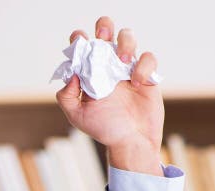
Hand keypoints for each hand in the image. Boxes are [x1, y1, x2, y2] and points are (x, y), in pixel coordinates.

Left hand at [56, 16, 163, 175]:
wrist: (130, 141)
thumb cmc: (104, 128)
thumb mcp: (77, 116)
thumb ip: (67, 97)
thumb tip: (71, 75)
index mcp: (89, 73)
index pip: (82, 48)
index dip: (79, 40)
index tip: (79, 41)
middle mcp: (107, 66)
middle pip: (105, 33)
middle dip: (103, 26)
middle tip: (102, 35)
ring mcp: (127, 68)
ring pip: (127, 37)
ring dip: (125, 42)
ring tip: (122, 60)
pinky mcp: (147, 73)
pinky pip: (148, 57)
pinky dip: (143, 66)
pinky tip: (136, 82)